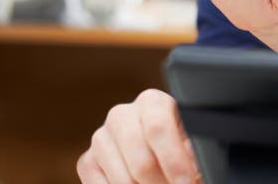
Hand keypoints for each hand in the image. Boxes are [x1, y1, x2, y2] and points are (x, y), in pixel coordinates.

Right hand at [76, 89, 200, 182]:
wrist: (154, 151)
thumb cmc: (178, 146)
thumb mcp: (190, 142)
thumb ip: (190, 152)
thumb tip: (191, 170)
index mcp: (152, 102)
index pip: (158, 128)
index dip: (174, 161)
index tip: (187, 182)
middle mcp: (122, 114)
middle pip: (141, 161)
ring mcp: (100, 138)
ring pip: (125, 181)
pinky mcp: (86, 162)